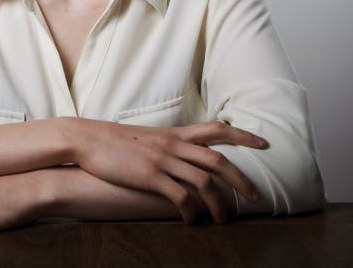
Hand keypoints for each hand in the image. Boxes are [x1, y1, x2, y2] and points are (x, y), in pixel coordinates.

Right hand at [70, 118, 267, 224]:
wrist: (88, 139)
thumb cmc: (115, 141)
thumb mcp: (147, 137)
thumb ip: (168, 144)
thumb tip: (184, 155)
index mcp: (175, 133)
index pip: (216, 129)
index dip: (243, 136)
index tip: (264, 143)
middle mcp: (173, 144)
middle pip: (218, 160)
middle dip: (242, 179)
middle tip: (255, 197)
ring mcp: (162, 160)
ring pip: (204, 182)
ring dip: (218, 204)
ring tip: (222, 220)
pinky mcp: (150, 177)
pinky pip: (180, 197)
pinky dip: (191, 212)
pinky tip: (191, 222)